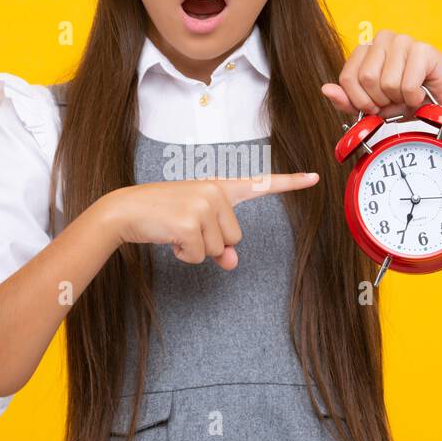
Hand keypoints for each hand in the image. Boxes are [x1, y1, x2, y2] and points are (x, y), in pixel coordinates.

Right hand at [100, 172, 319, 269]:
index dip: (290, 183)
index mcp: (219, 186)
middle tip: (184, 227)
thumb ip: (219, 243)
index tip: (316, 177)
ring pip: (219, 249)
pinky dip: (184, 255)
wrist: (125, 211)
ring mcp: (204, 206)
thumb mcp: (194, 227)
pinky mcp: (190, 223)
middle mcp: (215, 191)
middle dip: (210, 242)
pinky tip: (169, 238)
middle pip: (234, 238)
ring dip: (196, 250)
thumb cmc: (160, 216)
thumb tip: (232, 262)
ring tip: (174, 230)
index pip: (260, 184)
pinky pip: (200, 256)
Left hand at [321, 29, 441, 119]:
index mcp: (366, 50)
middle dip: (380, 100)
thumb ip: (348, 101)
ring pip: (386, 82)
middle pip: (366, 78)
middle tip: (394, 101)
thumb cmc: (409, 100)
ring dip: (399, 99)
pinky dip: (414, 97)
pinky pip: (407, 83)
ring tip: (408, 95)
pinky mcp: (423, 49)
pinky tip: (420, 93)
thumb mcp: (373, 106)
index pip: (347, 78)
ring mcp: (403, 41)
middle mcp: (382, 40)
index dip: (359, 100)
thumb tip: (325, 91)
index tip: (373, 107)